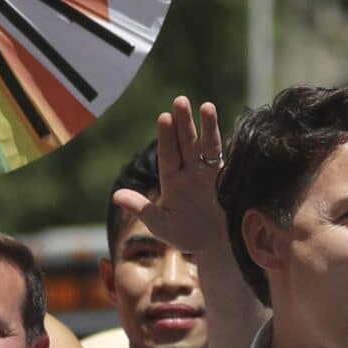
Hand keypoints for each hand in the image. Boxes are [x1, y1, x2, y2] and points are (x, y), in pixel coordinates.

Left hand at [113, 96, 230, 256]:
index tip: (164, 117)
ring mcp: (210, 173)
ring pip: (207, 145)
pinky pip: (226, 157)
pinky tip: (231, 129)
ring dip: (207, 126)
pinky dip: (228, 143)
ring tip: (206, 105)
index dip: (167, 136)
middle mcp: (190, 171)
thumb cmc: (187, 236)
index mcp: (172, 180)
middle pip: (186, 142)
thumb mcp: (161, 226)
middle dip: (184, 122)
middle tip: (180, 100)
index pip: (168, 154)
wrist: (217, 247)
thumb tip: (117, 195)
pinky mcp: (227, 178)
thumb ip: (142, 209)